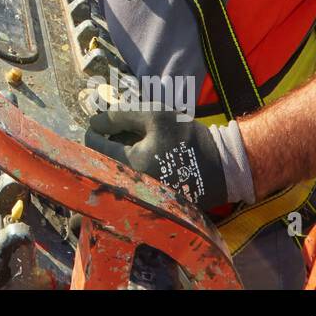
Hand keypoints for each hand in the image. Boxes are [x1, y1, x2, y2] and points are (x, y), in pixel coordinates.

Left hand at [84, 108, 227, 211]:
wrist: (221, 168)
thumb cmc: (186, 138)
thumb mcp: (155, 115)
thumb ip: (121, 115)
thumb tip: (95, 122)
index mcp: (129, 163)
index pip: (94, 145)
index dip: (96, 129)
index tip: (102, 123)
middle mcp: (130, 185)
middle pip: (103, 159)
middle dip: (110, 142)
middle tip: (125, 131)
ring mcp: (140, 196)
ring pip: (116, 170)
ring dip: (121, 154)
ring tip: (140, 142)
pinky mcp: (150, 200)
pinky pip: (130, 181)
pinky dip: (133, 167)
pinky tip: (148, 157)